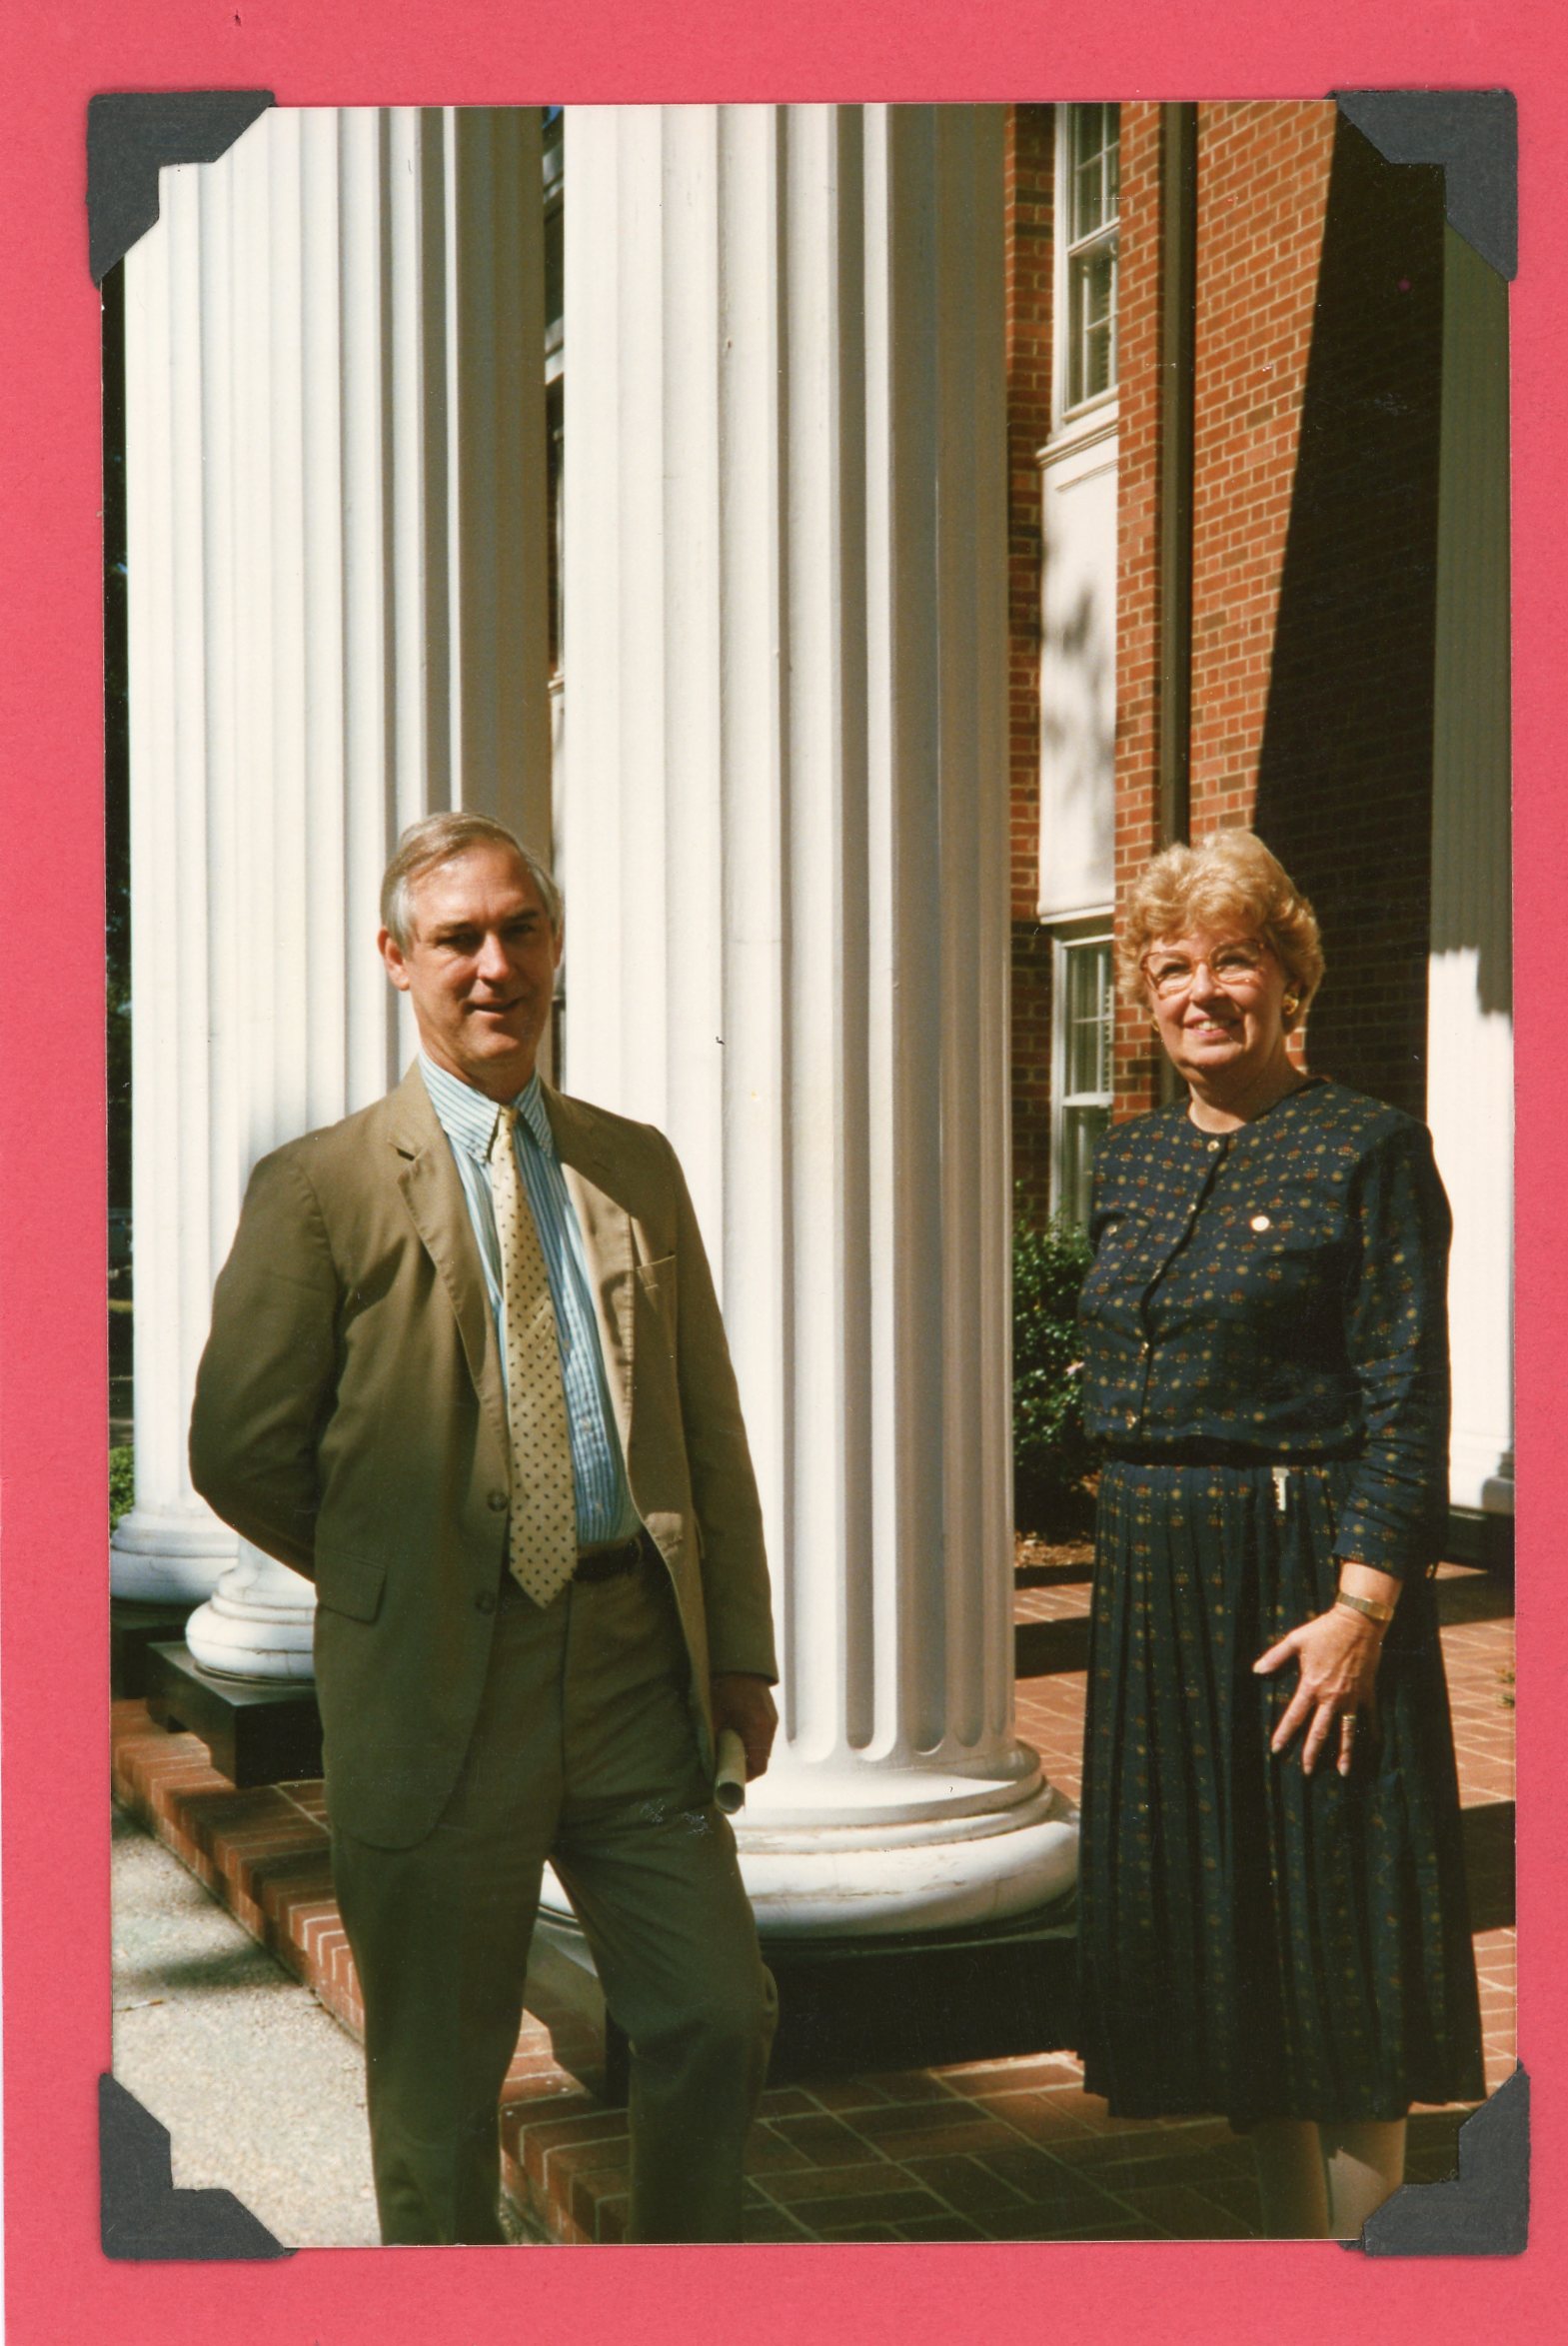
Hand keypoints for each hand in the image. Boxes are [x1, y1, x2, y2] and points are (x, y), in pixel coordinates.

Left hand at [709, 1673, 777, 1781]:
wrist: (737, 1659)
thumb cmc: (722, 1687)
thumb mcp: (713, 1716)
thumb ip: (713, 1742)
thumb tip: (707, 1765)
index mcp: (758, 1729)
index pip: (758, 1767)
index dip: (744, 1778)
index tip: (728, 1780)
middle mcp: (770, 1726)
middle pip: (762, 1759)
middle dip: (744, 1767)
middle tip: (724, 1767)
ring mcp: (771, 1718)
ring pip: (762, 1748)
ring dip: (747, 1753)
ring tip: (728, 1751)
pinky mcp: (769, 1712)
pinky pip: (762, 1735)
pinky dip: (750, 1740)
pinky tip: (735, 1735)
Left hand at [1252, 1604, 1385, 1776]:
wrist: (1358, 1623)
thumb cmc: (1324, 1630)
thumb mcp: (1296, 1640)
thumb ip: (1275, 1657)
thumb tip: (1256, 1670)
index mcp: (1311, 1686)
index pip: (1294, 1716)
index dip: (1284, 1734)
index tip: (1276, 1750)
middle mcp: (1331, 1697)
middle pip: (1319, 1731)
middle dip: (1311, 1752)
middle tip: (1306, 1772)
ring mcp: (1351, 1698)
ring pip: (1347, 1732)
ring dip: (1344, 1753)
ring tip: (1342, 1772)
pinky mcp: (1367, 1693)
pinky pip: (1371, 1718)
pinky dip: (1372, 1733)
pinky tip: (1373, 1747)